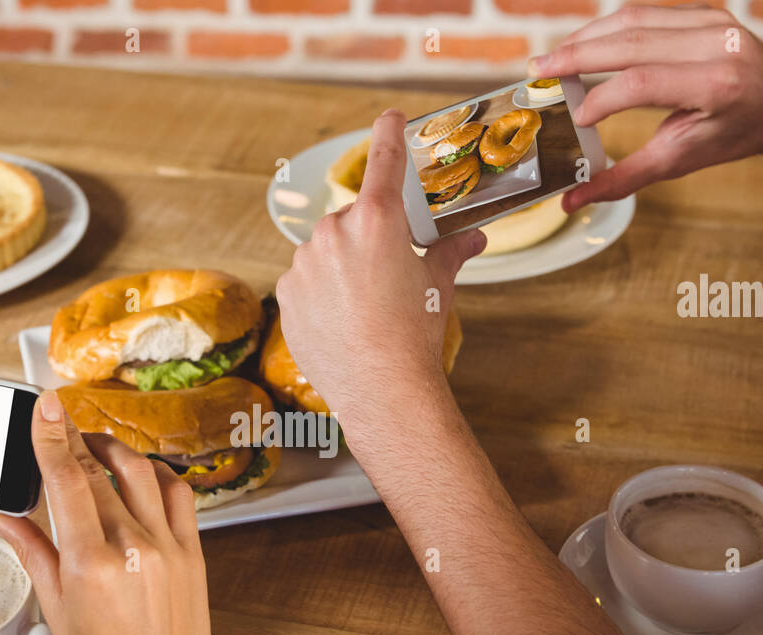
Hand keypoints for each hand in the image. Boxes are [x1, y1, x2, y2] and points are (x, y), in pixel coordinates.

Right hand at [0, 390, 214, 634]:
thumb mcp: (55, 611)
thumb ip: (31, 552)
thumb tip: (0, 516)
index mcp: (92, 565)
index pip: (67, 479)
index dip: (53, 435)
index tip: (45, 406)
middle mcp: (134, 549)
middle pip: (100, 470)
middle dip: (76, 438)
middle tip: (60, 422)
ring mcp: (170, 549)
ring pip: (143, 472)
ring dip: (116, 450)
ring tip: (96, 446)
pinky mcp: (195, 554)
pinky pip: (178, 495)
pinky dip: (156, 475)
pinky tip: (140, 475)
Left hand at [275, 109, 483, 437]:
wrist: (382, 388)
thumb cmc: (414, 334)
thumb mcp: (437, 284)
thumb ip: (450, 251)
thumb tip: (474, 237)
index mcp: (377, 219)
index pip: (384, 161)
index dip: (388, 134)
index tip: (388, 118)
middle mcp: (334, 232)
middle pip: (352, 218)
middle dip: (368, 238)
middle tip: (387, 274)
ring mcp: (304, 263)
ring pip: (325, 251)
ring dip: (342, 266)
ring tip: (365, 307)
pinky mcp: (287, 294)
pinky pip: (306, 280)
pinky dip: (321, 292)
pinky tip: (342, 320)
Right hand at [531, 3, 762, 211]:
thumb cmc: (734, 134)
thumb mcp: (682, 161)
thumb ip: (624, 178)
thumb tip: (572, 202)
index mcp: (716, 85)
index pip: (642, 82)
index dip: (601, 98)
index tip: (577, 119)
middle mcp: (716, 44)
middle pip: (630, 40)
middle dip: (577, 55)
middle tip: (538, 70)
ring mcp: (711, 21)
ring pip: (632, 19)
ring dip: (586, 37)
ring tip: (553, 58)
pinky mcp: (702, 11)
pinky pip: (645, 14)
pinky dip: (608, 28)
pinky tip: (583, 45)